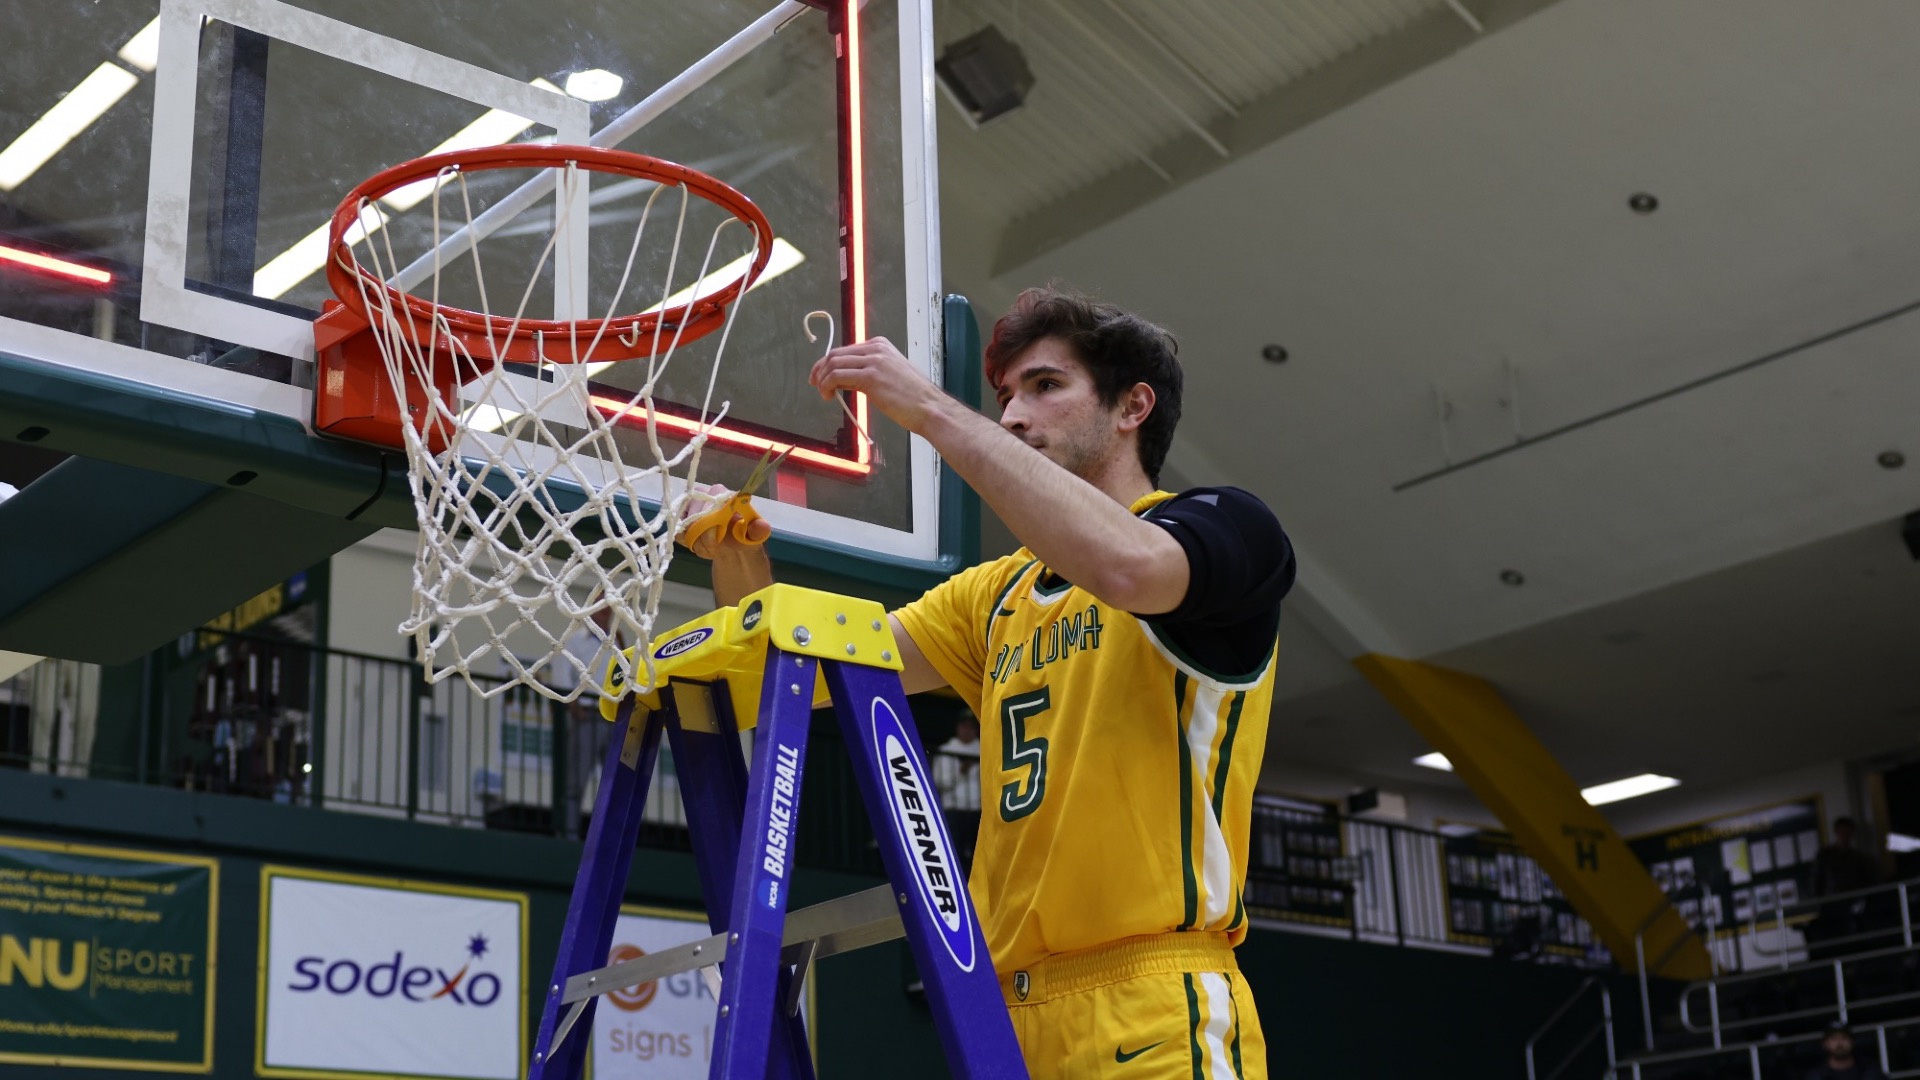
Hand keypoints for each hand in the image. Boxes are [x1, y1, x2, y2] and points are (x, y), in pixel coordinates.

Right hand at [680, 483, 772, 559]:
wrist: (731, 545)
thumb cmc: (743, 535)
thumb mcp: (755, 534)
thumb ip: (758, 530)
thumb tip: (762, 526)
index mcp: (723, 494)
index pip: (709, 504)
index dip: (710, 524)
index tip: (716, 540)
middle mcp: (705, 494)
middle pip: (694, 514)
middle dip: (702, 536)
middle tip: (713, 548)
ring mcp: (691, 505)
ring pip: (684, 522)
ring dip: (694, 540)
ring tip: (707, 548)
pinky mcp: (682, 516)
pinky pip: (677, 528)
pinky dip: (684, 540)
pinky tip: (696, 545)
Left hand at [808, 336, 949, 432]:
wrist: (929, 407)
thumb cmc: (913, 398)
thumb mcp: (889, 375)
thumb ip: (868, 372)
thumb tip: (844, 379)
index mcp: (881, 345)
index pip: (846, 350)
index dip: (828, 362)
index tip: (821, 375)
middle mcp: (876, 349)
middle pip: (836, 354)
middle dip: (820, 369)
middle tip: (815, 383)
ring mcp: (873, 361)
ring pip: (834, 363)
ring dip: (822, 379)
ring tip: (823, 393)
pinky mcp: (870, 377)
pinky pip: (837, 376)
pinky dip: (827, 385)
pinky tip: (828, 395)